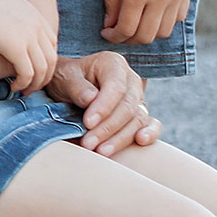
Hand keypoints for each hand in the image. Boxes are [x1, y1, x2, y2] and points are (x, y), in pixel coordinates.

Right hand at [0, 0, 57, 92]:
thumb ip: (7, 12)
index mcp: (33, 15)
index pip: (51, 41)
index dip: (45, 57)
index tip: (35, 67)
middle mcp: (36, 27)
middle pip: (51, 57)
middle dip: (46, 75)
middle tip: (34, 85)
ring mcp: (29, 39)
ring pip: (43, 69)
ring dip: (36, 83)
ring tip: (25, 91)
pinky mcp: (18, 50)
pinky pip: (28, 74)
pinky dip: (24, 83)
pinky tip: (14, 87)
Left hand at [45, 52, 161, 157]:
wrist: (70, 85)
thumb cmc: (68, 78)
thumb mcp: (65, 78)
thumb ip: (77, 87)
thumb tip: (91, 99)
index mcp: (113, 65)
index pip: (115, 87)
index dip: (104, 107)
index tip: (88, 122)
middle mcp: (130, 80)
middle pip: (127, 106)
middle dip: (108, 127)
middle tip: (88, 143)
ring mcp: (138, 98)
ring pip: (137, 119)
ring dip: (120, 138)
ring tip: (100, 151)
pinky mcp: (140, 114)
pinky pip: (150, 123)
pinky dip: (149, 133)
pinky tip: (140, 141)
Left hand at [104, 0, 192, 47]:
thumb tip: (110, 24)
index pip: (125, 29)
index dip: (113, 36)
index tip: (105, 33)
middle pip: (146, 36)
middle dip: (129, 39)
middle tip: (118, 31)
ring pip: (164, 31)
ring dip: (148, 32)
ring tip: (135, 22)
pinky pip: (178, 18)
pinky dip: (165, 21)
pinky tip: (152, 12)